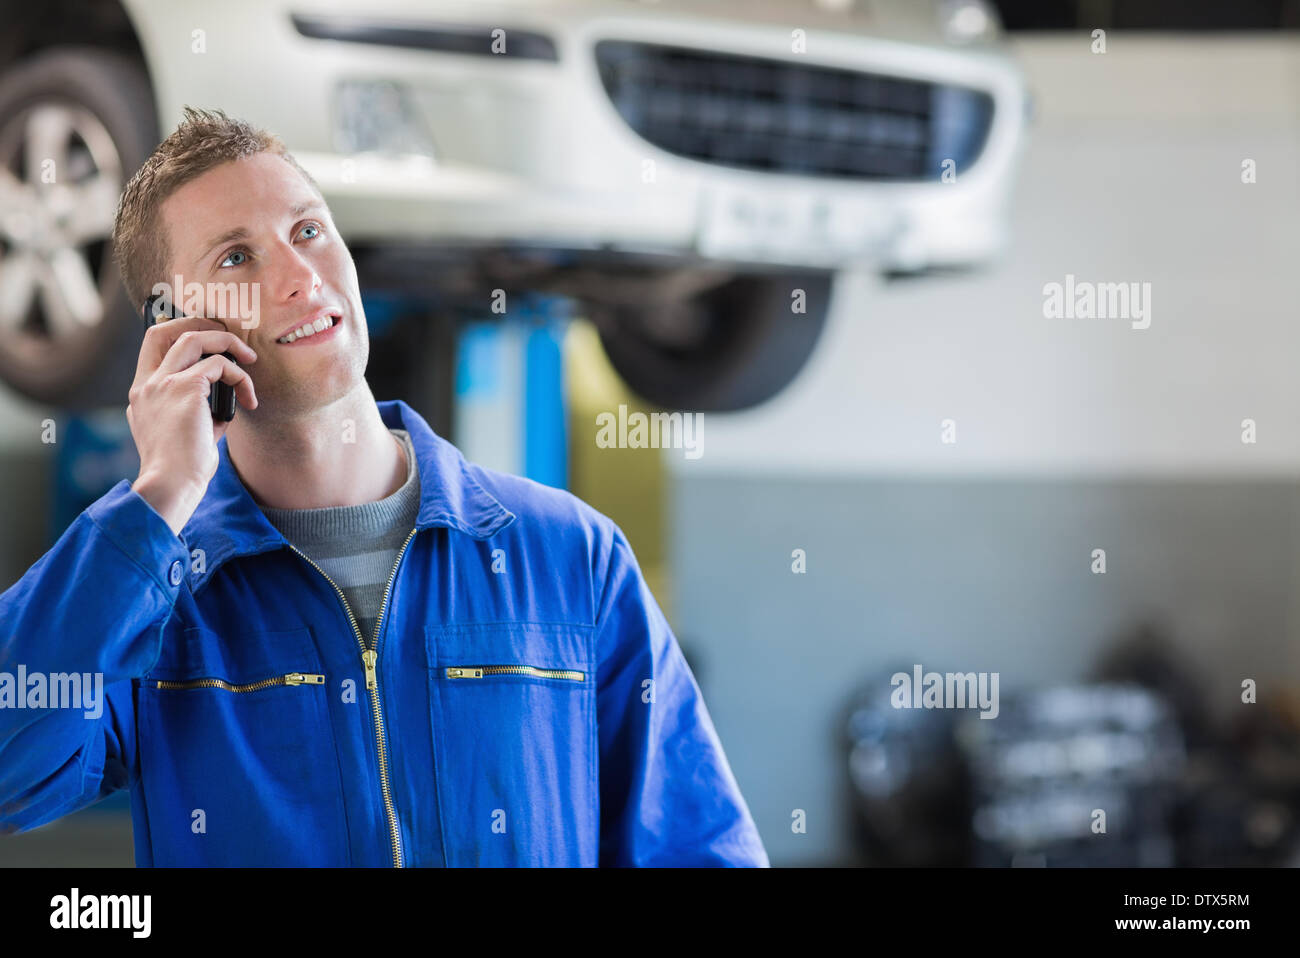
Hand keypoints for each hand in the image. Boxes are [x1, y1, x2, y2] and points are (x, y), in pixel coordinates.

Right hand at [127, 317, 257, 534]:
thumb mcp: (188, 433)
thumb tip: (228, 397)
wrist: (172, 485)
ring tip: (249, 359)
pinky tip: (250, 399)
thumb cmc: (183, 469)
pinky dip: (240, 377)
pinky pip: (220, 365)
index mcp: (142, 395)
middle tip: (230, 340)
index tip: (210, 341)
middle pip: (166, 331)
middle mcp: (146, 385)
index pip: (152, 347)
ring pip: (194, 338)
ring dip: (227, 342)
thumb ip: (200, 409)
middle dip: (201, 326)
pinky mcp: (185, 388)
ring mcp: (162, 384)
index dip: (179, 333)